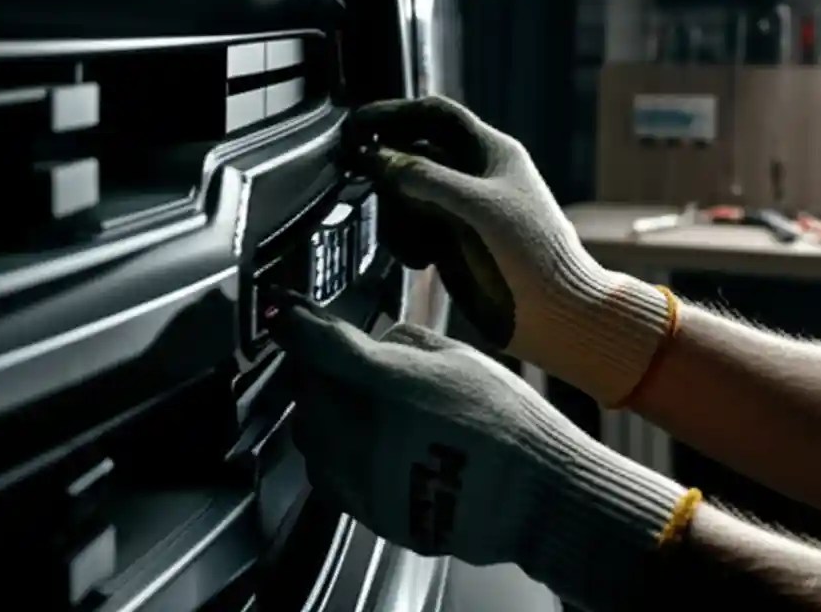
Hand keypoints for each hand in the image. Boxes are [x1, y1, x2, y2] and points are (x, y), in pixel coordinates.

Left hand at [266, 292, 683, 610]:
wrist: (536, 496)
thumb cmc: (511, 425)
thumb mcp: (461, 358)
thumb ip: (406, 342)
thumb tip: (377, 339)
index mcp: (387, 382)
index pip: (317, 343)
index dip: (294, 320)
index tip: (283, 309)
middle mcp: (363, 432)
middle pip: (307, 388)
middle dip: (318, 368)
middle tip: (346, 360)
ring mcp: (361, 478)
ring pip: (310, 434)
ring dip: (324, 412)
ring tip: (366, 406)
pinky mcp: (368, 512)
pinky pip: (328, 475)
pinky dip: (335, 454)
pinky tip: (372, 446)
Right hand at [347, 97, 670, 403]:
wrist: (555, 313)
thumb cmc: (532, 253)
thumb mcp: (477, 206)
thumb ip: (426, 177)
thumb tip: (377, 158)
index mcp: (491, 152)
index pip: (434, 115)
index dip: (394, 114)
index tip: (357, 126)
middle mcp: (474, 176)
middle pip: (414, 156)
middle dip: (391, 176)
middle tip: (367, 191)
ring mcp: (462, 210)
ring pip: (408, 196)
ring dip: (398, 218)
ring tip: (413, 247)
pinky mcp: (452, 243)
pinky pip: (413, 229)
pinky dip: (407, 241)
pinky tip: (421, 261)